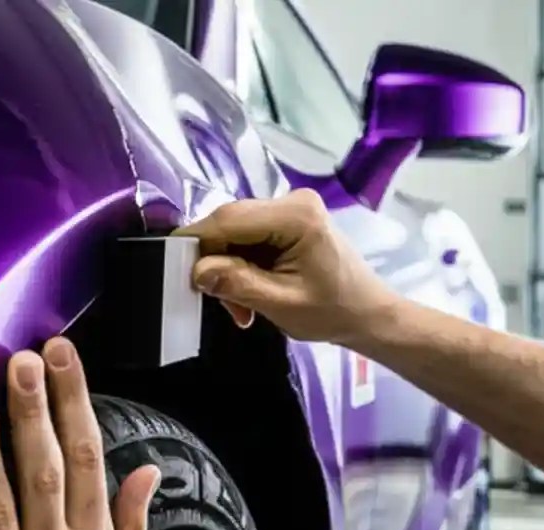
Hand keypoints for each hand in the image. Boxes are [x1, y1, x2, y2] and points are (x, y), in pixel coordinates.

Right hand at [175, 189, 401, 346]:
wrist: (367, 313)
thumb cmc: (332, 312)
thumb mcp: (281, 304)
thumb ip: (237, 284)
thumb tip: (196, 271)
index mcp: (296, 216)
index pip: (228, 219)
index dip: (196, 243)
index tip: (176, 272)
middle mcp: (291, 201)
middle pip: (228, 223)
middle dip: (216, 263)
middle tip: (222, 304)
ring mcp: (289, 208)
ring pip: (233, 232)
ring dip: (228, 270)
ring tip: (241, 307)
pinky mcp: (285, 220)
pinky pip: (246, 237)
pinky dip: (240, 266)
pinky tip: (249, 292)